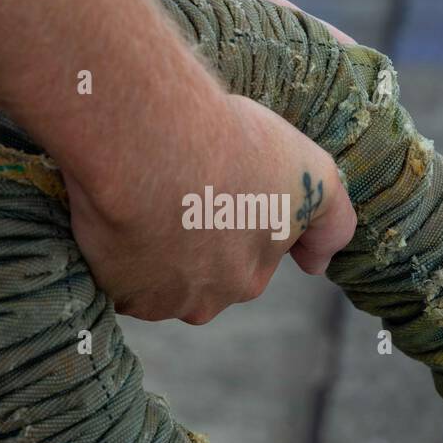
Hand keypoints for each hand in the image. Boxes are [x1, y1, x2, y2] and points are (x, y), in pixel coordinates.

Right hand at [63, 90, 356, 323]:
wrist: (150, 143)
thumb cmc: (231, 146)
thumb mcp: (311, 173)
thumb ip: (331, 222)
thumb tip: (319, 266)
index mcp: (249, 276)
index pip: (239, 259)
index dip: (226, 218)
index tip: (211, 183)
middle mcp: (206, 300)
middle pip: (195, 275)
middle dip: (187, 240)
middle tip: (172, 185)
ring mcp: (155, 297)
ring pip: (151, 276)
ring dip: (146, 244)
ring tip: (138, 192)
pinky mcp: (111, 287)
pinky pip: (111, 272)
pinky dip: (111, 245)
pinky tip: (112, 207)